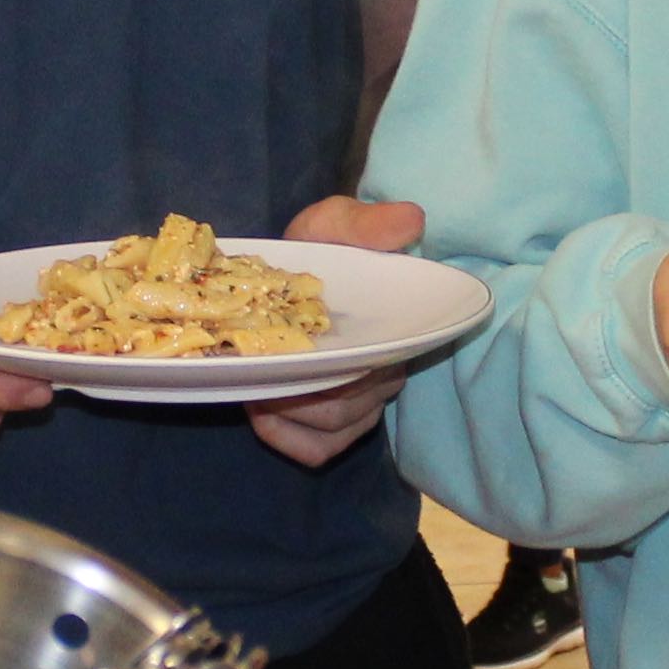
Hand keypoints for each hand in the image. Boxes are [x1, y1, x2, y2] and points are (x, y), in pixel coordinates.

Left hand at [248, 197, 423, 465]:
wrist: (304, 266)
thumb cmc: (322, 248)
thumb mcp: (334, 223)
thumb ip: (365, 223)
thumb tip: (412, 219)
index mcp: (389, 326)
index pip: (383, 362)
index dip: (339, 371)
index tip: (296, 354)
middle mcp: (383, 369)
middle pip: (346, 404)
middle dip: (295, 393)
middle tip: (257, 367)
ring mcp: (364, 401)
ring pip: (332, 428)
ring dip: (287, 411)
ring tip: (256, 383)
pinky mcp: (340, 424)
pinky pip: (320, 450)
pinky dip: (289, 438)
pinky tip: (265, 413)